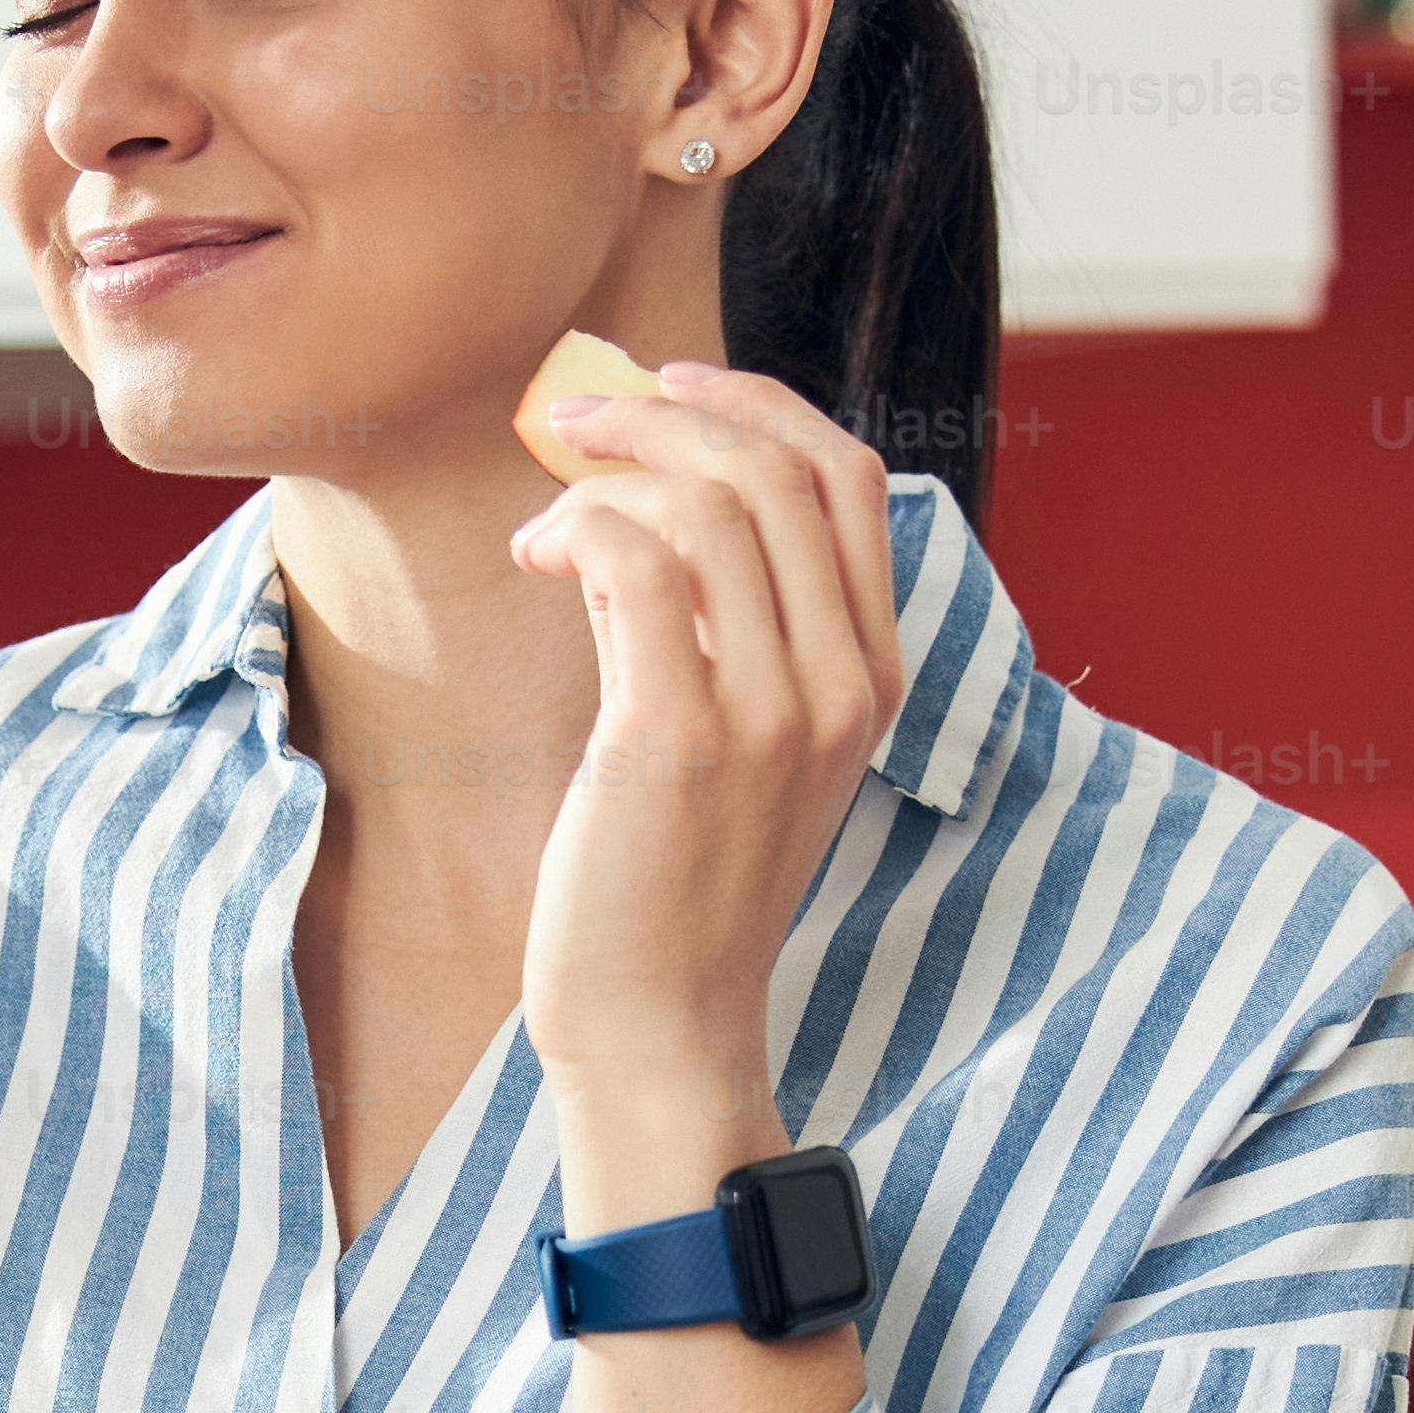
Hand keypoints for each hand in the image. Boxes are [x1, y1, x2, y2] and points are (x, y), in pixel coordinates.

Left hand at [505, 359, 905, 1105]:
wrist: (660, 1027)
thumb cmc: (677, 882)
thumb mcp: (740, 740)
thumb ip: (724, 623)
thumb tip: (647, 496)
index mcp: (875, 677)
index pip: (849, 477)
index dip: (757, 403)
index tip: (670, 385)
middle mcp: (845, 685)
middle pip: (779, 466)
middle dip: (666, 412)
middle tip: (574, 418)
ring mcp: (774, 712)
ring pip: (708, 500)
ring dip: (610, 468)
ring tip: (550, 509)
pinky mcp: (681, 738)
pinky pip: (636, 562)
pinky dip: (579, 527)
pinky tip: (538, 560)